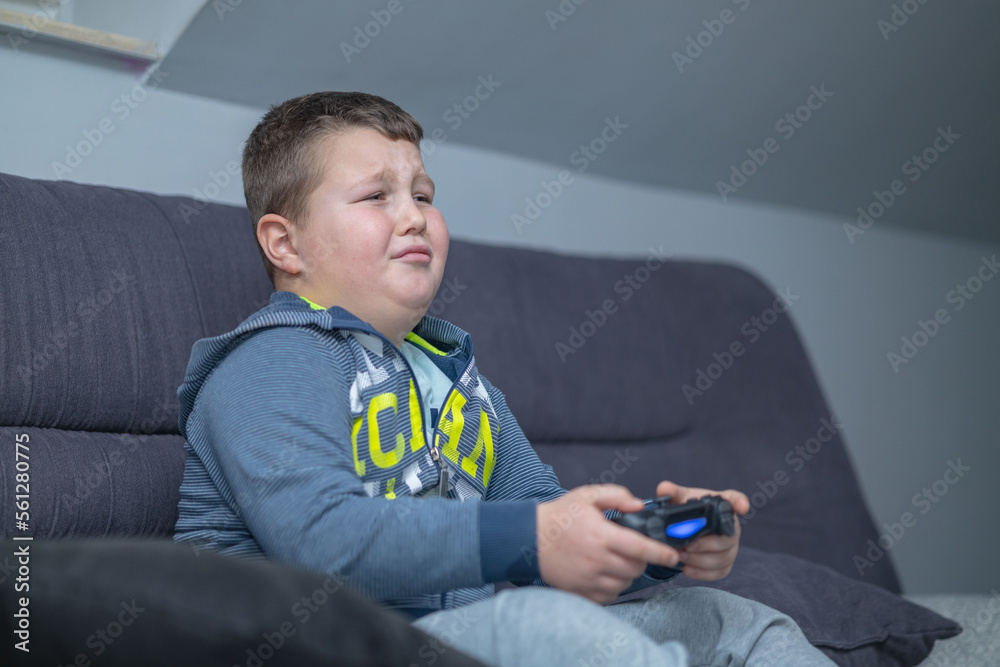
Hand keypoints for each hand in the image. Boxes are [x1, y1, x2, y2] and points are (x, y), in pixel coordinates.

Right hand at [536, 485, 681, 603]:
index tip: (673, 555)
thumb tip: (639, 505)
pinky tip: (605, 572)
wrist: (530, 537)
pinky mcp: (582, 592)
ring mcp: (588, 579)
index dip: (661, 553)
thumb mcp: (587, 495)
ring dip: (628, 573)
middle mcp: (596, 560)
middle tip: (632, 549)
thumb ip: (616, 495)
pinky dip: (614, 586)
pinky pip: (610, 595)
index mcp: (601, 536)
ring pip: (624, 583)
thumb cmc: (560, 516)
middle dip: (641, 560)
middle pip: (635, 568)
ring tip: (616, 559)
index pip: (640, 548)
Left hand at [655, 480, 748, 580]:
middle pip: (729, 538)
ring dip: (700, 560)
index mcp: (722, 505)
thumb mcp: (680, 500)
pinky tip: (687, 569)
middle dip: (706, 544)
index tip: (742, 507)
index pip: (736, 500)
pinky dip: (702, 573)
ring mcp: (731, 547)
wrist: (685, 530)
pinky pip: (720, 572)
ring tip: (680, 556)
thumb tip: (663, 488)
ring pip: (723, 558)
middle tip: (685, 546)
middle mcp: (732, 526)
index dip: (741, 503)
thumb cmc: (688, 510)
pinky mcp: (725, 563)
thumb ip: (672, 493)